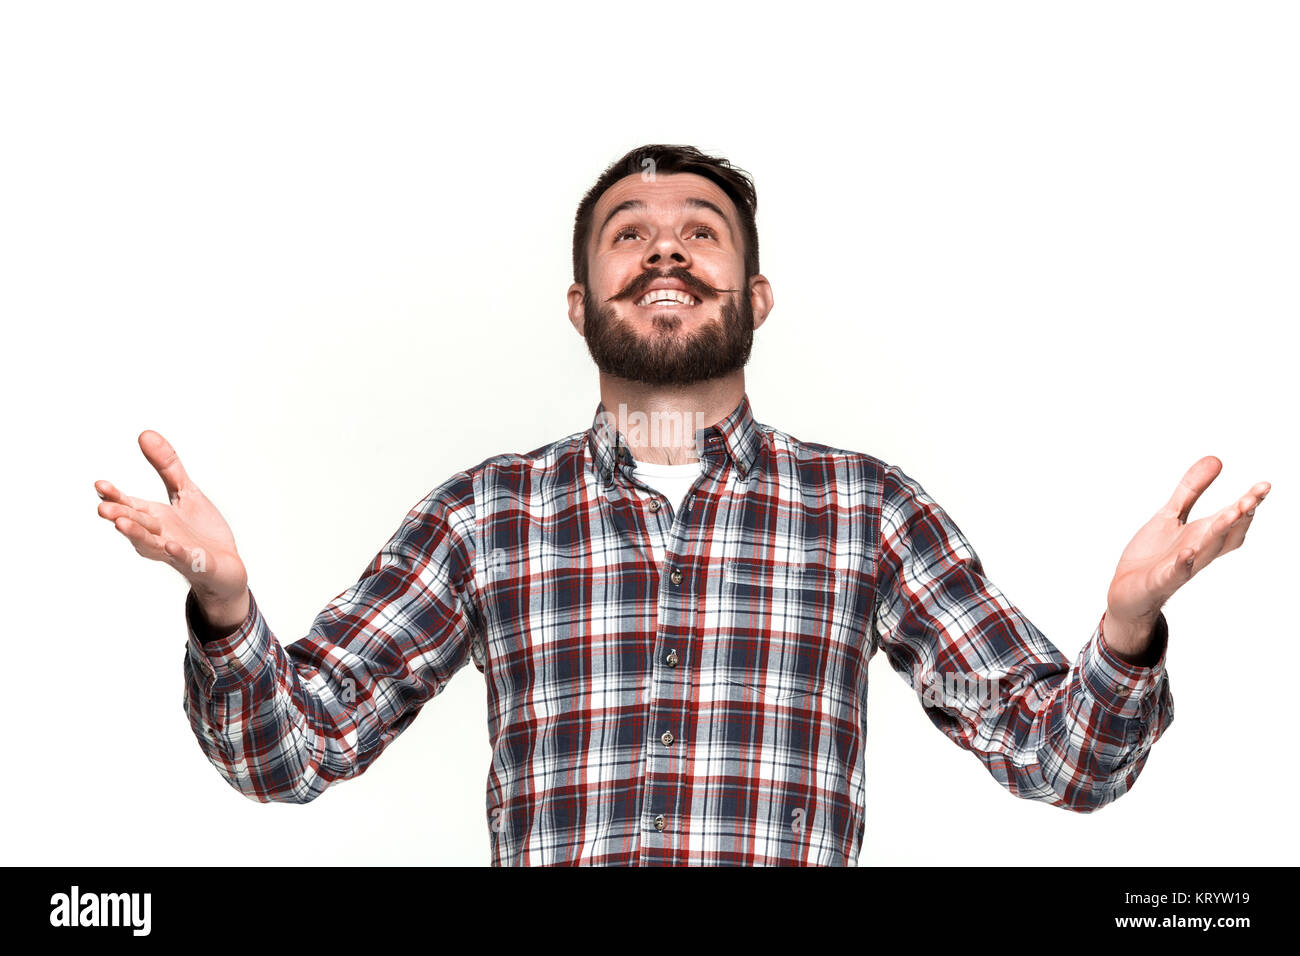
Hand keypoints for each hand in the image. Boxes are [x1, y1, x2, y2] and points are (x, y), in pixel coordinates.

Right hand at [96, 431, 248, 629]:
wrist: (225, 567)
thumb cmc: (200, 531)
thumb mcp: (186, 492)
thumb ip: (167, 467)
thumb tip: (144, 433)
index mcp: (155, 518)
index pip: (130, 506)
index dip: (115, 497)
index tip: (99, 485)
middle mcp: (160, 536)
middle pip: (137, 525)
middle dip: (120, 516)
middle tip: (103, 508)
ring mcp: (179, 553)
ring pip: (154, 545)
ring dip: (138, 535)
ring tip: (122, 524)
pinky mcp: (200, 565)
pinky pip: (188, 560)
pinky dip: (179, 554)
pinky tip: (171, 545)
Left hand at [1105, 456, 1268, 656]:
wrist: (1126, 591)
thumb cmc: (1153, 555)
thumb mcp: (1170, 515)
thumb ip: (1191, 490)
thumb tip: (1217, 459)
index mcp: (1202, 535)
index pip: (1232, 519)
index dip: (1248, 503)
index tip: (1264, 486)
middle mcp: (1198, 550)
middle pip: (1225, 533)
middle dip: (1239, 515)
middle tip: (1253, 497)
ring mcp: (1181, 567)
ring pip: (1206, 550)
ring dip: (1219, 532)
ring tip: (1232, 511)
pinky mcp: (1161, 581)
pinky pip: (1175, 573)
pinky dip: (1183, 563)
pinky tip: (1188, 552)